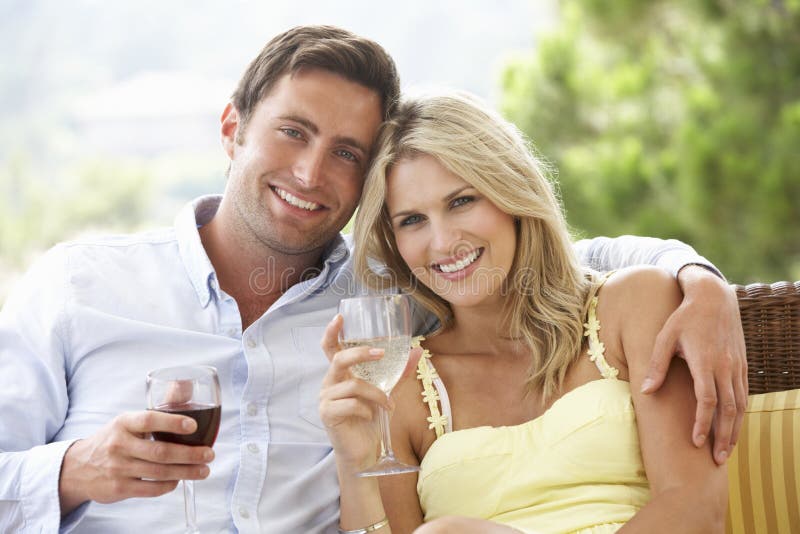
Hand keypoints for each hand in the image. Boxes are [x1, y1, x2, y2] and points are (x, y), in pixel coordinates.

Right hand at [59, 411, 213, 514]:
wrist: (77, 468)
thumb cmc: (114, 440)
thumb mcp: (128, 420)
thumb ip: (158, 408)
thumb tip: (185, 385)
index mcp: (123, 423)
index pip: (149, 420)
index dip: (173, 422)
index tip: (194, 425)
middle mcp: (119, 445)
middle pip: (160, 452)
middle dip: (189, 454)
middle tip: (209, 454)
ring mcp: (118, 468)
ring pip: (159, 472)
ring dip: (186, 472)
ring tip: (204, 470)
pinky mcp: (118, 489)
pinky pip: (150, 489)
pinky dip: (169, 485)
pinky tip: (180, 480)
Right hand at [319, 314, 420, 470]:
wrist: (365, 452)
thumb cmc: (370, 419)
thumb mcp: (386, 391)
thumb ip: (398, 372)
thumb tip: (417, 350)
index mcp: (340, 374)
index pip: (330, 348)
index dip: (332, 331)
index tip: (340, 317)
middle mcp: (329, 383)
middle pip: (338, 359)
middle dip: (360, 353)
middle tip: (381, 353)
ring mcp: (325, 399)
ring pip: (353, 385)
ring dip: (377, 394)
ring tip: (388, 405)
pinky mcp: (328, 414)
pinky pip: (352, 404)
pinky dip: (368, 409)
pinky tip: (371, 417)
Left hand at [641, 265, 746, 464]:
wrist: (714, 298)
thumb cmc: (684, 317)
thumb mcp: (665, 337)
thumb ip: (656, 365)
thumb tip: (645, 392)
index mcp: (704, 361)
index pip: (707, 400)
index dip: (703, 422)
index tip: (696, 442)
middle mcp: (725, 366)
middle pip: (729, 409)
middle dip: (723, 436)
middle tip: (716, 460)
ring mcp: (736, 366)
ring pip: (740, 404)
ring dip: (734, 429)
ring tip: (726, 451)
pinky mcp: (742, 365)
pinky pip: (744, 394)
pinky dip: (740, 414)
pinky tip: (733, 427)